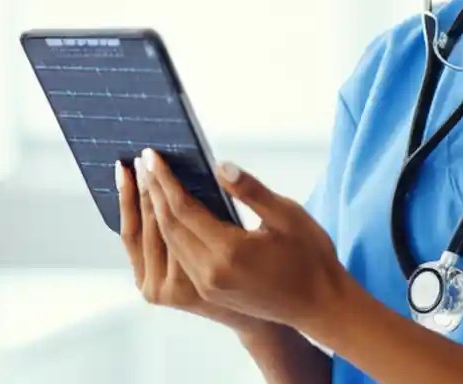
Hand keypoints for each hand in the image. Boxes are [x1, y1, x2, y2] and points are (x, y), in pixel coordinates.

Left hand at [140, 148, 354, 333]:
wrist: (319, 305)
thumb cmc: (310, 257)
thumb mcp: (287, 216)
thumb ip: (250, 190)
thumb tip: (220, 166)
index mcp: (229, 252)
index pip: (183, 209)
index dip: (165, 180)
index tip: (152, 156)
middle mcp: (210, 272)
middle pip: (169, 226)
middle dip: (153, 191)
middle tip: (143, 162)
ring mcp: (207, 284)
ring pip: (169, 243)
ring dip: (154, 211)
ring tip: (146, 182)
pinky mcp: (209, 290)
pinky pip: (178, 256)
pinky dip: (166, 231)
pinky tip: (162, 213)